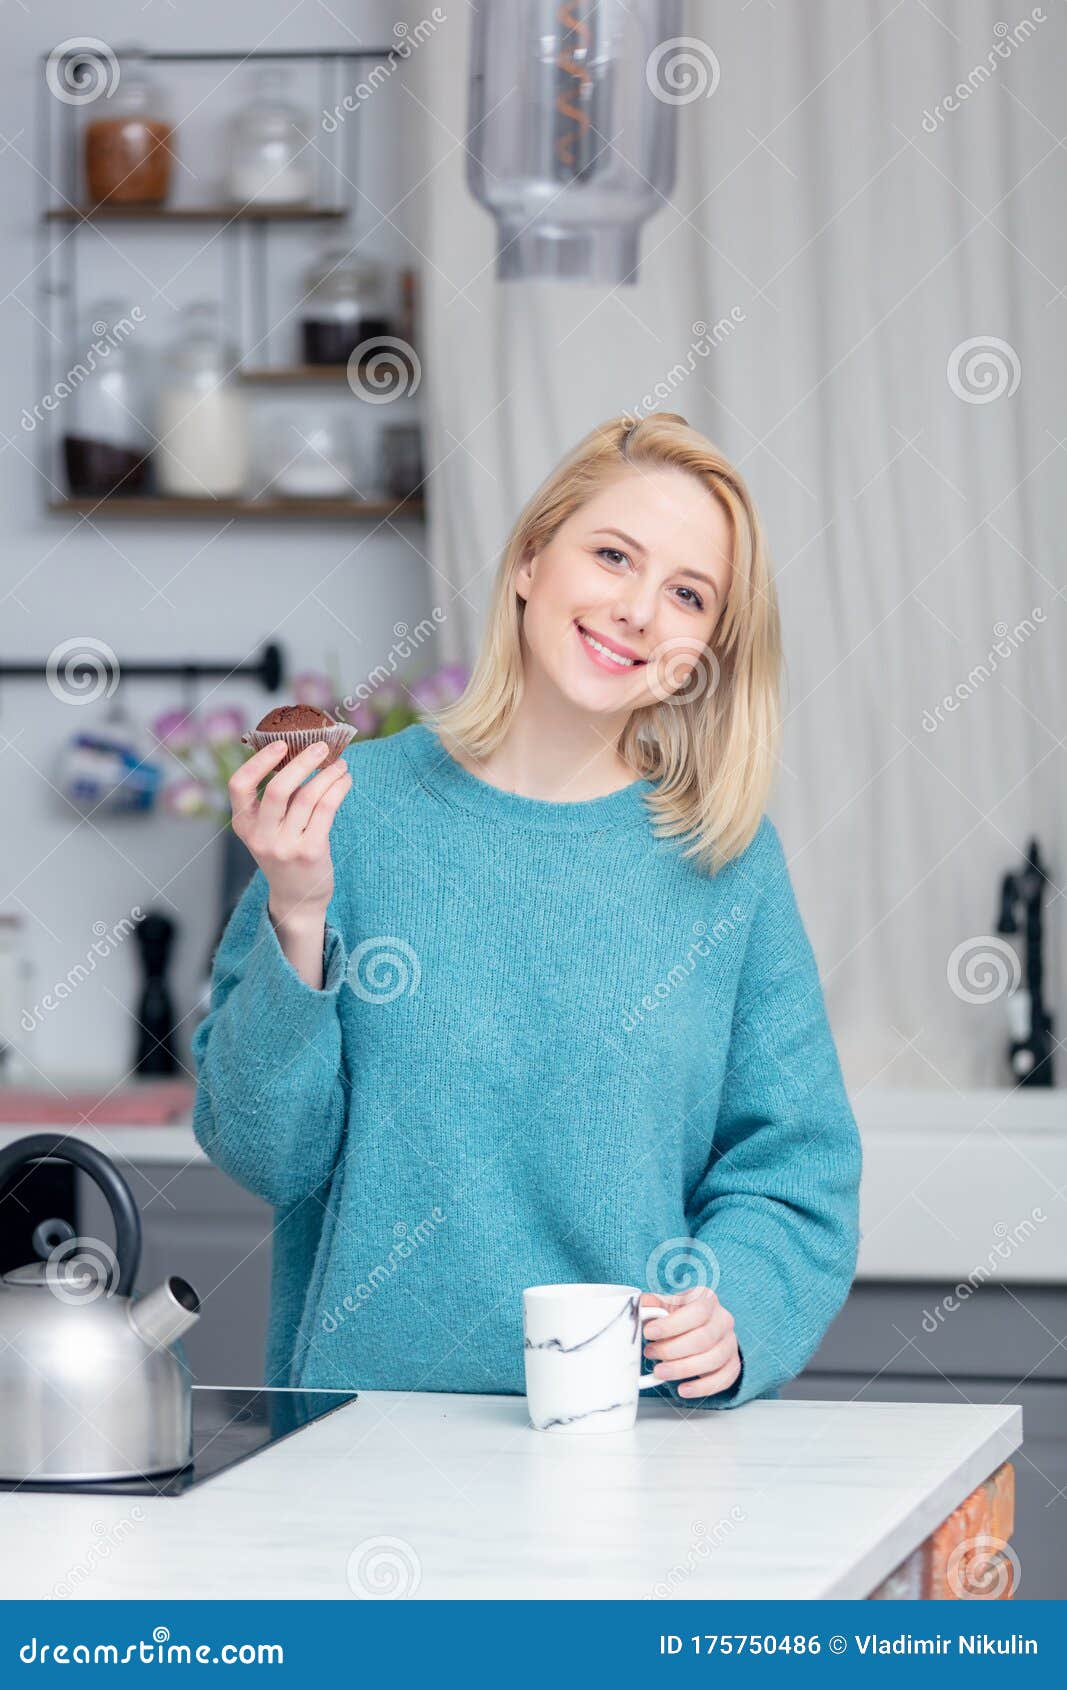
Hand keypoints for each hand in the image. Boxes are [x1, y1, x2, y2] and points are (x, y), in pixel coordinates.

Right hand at [228, 740, 351, 928]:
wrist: (297, 898)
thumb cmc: (285, 853)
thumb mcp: (269, 830)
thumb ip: (277, 800)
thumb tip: (303, 754)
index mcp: (244, 825)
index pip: (238, 786)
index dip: (258, 762)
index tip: (281, 744)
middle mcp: (260, 836)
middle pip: (277, 790)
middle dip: (301, 762)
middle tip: (321, 746)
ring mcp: (285, 846)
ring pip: (307, 797)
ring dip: (327, 774)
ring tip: (341, 764)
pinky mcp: (310, 852)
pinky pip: (326, 810)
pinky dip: (338, 789)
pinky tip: (344, 780)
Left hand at [640, 1286, 740, 1398]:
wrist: (699, 1328)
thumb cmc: (681, 1316)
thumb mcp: (666, 1305)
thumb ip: (654, 1305)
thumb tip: (643, 1304)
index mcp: (708, 1300)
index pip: (697, 1311)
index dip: (672, 1324)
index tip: (649, 1332)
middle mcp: (723, 1320)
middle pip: (703, 1338)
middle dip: (672, 1350)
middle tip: (650, 1353)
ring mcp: (731, 1343)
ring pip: (713, 1360)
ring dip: (683, 1369)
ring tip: (660, 1372)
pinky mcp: (733, 1364)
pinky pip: (723, 1379)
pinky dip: (701, 1387)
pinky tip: (683, 1389)